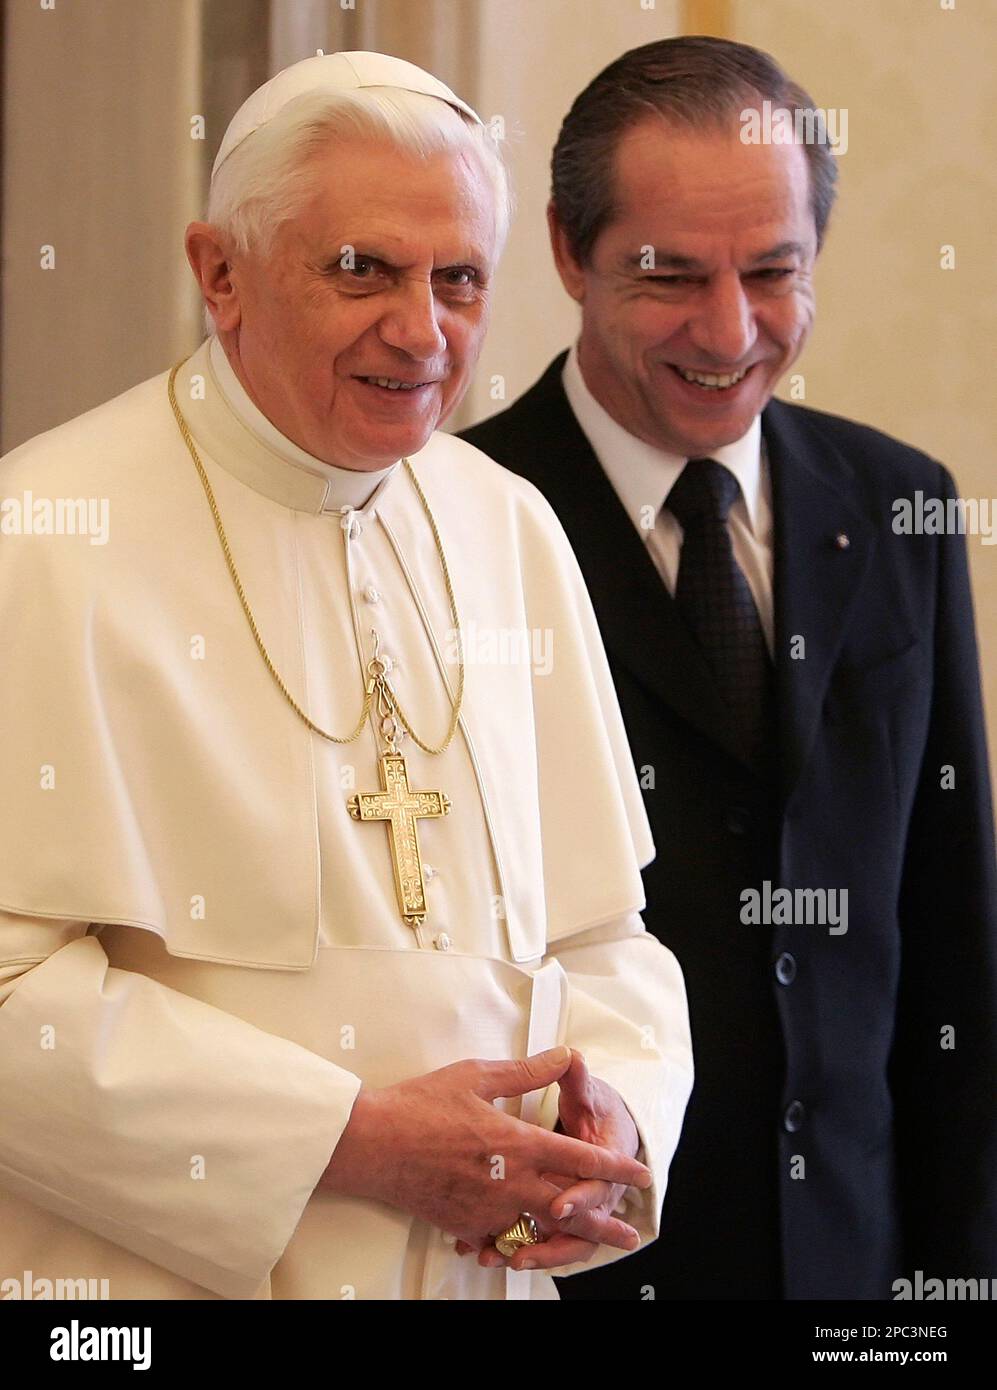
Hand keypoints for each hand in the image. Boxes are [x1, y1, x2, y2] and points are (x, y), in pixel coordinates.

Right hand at [319, 1045, 650, 1256]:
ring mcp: (487, 1209)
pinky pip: (501, 1239)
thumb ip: (526, 1071)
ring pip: (539, 1229)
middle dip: (603, 1223)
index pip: (579, 1159)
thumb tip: (564, 1055)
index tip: (640, 1175)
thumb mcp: (475, 1076)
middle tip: (628, 1236)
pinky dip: (517, 1243)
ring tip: (587, 1247)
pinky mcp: (464, 1223)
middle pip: (569, 1209)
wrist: (371, 1145)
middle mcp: (508, 1182)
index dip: (615, 1169)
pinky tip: (526, 1246)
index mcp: (517, 1142)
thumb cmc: (418, 1106)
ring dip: (568, 1239)